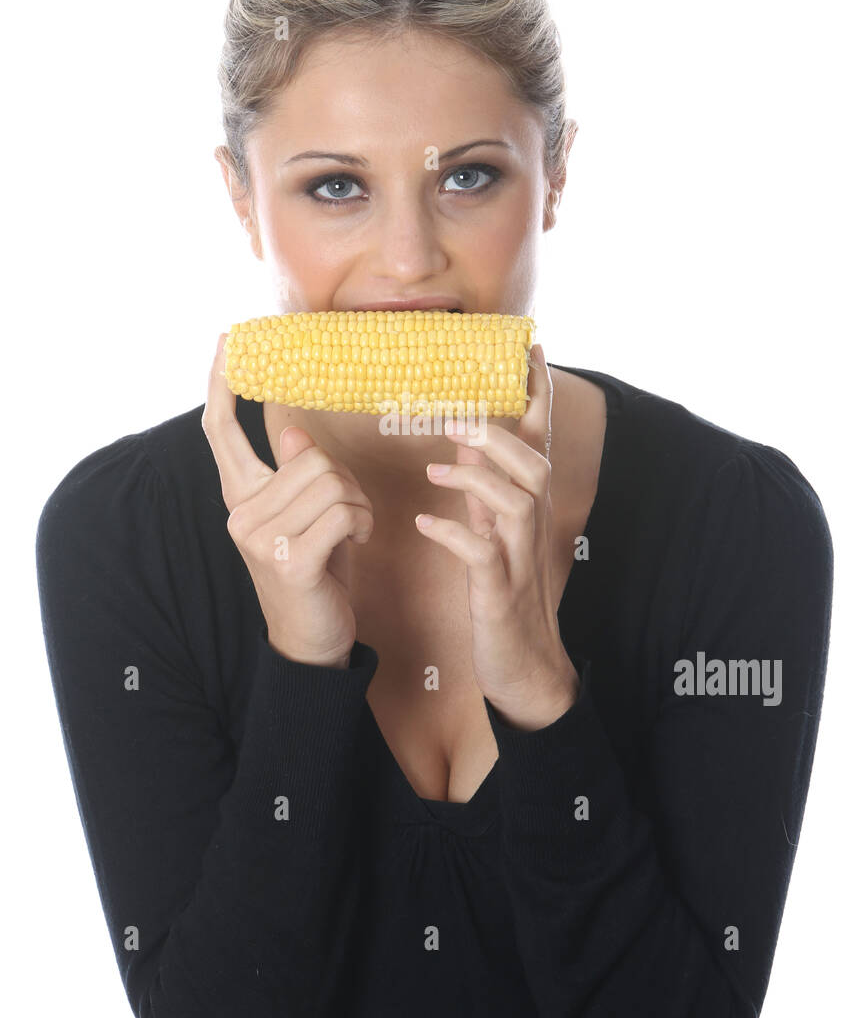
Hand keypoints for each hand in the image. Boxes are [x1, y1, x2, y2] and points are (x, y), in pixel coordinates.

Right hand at [202, 332, 373, 667]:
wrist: (311, 639)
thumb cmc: (315, 570)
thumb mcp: (306, 515)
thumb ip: (295, 473)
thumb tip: (297, 432)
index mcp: (240, 496)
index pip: (221, 431)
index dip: (222, 383)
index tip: (227, 341)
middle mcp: (240, 513)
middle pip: (311, 456)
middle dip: (346, 482)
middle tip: (349, 514)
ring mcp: (260, 538)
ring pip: (332, 482)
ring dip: (358, 506)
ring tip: (352, 532)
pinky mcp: (289, 560)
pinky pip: (342, 513)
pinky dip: (361, 524)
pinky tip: (357, 544)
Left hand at [416, 343, 578, 729]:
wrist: (525, 666)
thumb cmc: (507, 595)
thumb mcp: (497, 535)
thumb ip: (487, 490)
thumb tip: (467, 446)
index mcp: (530, 507)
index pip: (539, 442)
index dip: (539, 397)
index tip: (532, 351)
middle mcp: (532, 527)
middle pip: (533, 464)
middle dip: (498, 434)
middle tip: (455, 417)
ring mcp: (520, 559)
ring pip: (517, 502)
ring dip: (478, 478)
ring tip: (436, 467)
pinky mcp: (501, 592)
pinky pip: (484, 555)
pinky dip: (456, 534)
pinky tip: (425, 524)